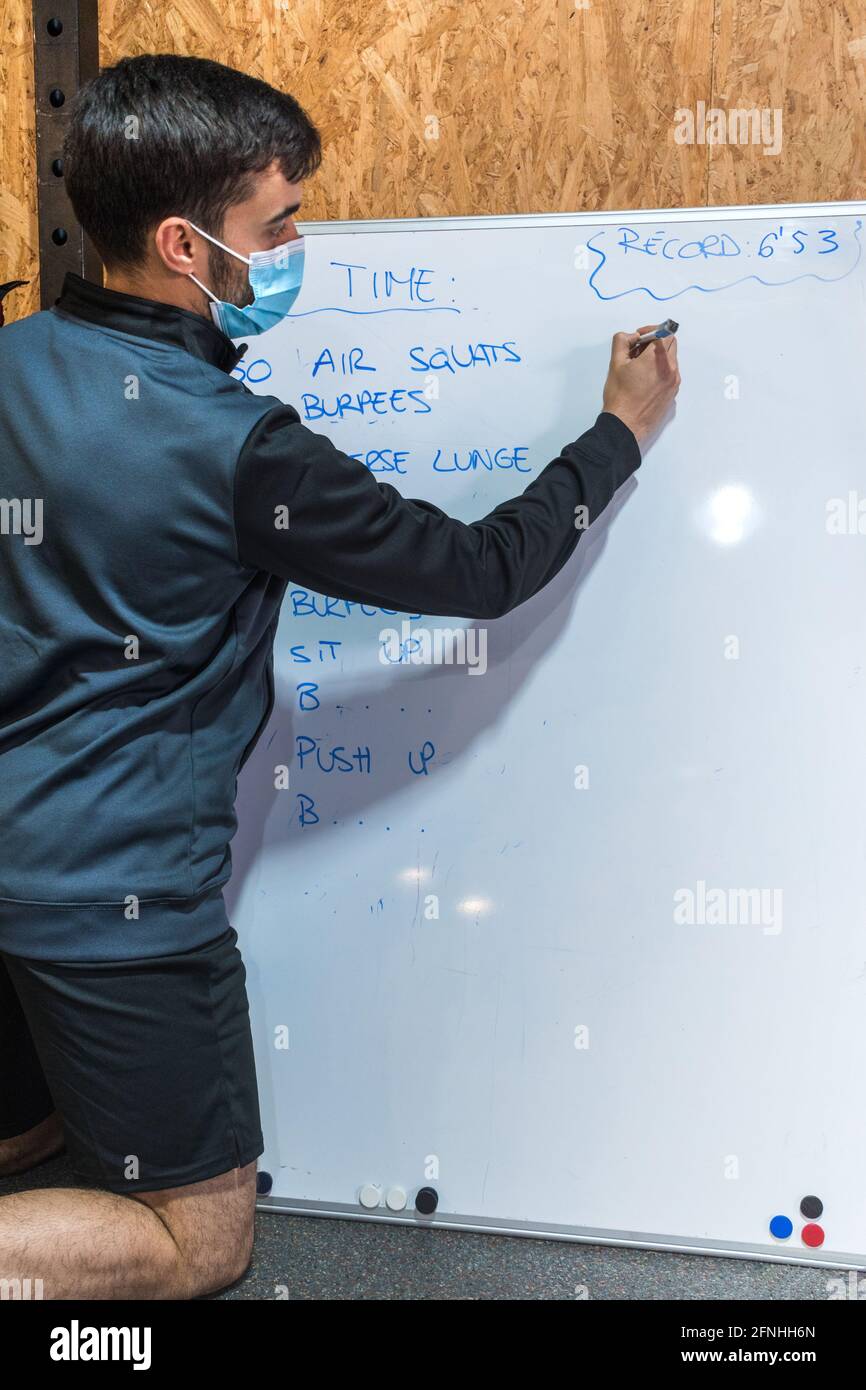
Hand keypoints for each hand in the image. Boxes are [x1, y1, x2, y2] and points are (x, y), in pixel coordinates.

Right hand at [601, 326, 679, 445]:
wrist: (625, 426)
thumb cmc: (620, 397)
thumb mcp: (615, 364)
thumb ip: (622, 342)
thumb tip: (630, 336)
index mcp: (658, 358)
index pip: (664, 332)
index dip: (651, 330)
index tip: (639, 337)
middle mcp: (671, 369)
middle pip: (670, 344)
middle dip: (656, 342)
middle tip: (638, 351)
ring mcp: (674, 384)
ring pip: (671, 360)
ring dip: (658, 357)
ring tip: (639, 368)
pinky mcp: (672, 395)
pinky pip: (670, 376)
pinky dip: (661, 372)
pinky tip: (644, 382)